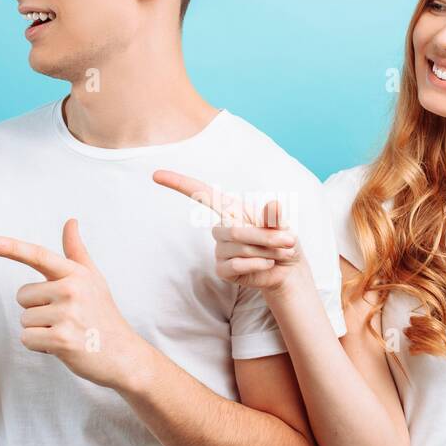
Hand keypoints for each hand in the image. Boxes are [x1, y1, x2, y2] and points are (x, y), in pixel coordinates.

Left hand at [0, 218, 147, 389]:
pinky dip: (40, 346)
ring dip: (40, 330)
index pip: (38, 255)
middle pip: (23, 295)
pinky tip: (63, 346)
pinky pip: (27, 339)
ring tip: (67, 332)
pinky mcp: (61, 339)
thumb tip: (71, 221)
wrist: (124, 355)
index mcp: (76, 274)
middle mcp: (72, 290)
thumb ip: (76, 251)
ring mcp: (67, 315)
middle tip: (66, 319)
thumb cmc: (103, 315)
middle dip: (37, 310)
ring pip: (24, 320)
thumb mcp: (93, 280)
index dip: (11, 248)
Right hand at [151, 169, 302, 293]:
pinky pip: (235, 265)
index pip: (201, 193)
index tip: (156, 175)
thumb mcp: (284, 225)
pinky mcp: (222, 270)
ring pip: (238, 248)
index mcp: (231, 209)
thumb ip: (275, 217)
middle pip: (234, 230)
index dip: (178, 183)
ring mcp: (220, 250)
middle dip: (264, 237)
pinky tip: (267, 264)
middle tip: (289, 241)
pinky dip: (256, 264)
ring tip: (280, 253)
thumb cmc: (283, 241)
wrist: (287, 270)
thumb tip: (275, 204)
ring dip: (265, 251)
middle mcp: (221, 228)